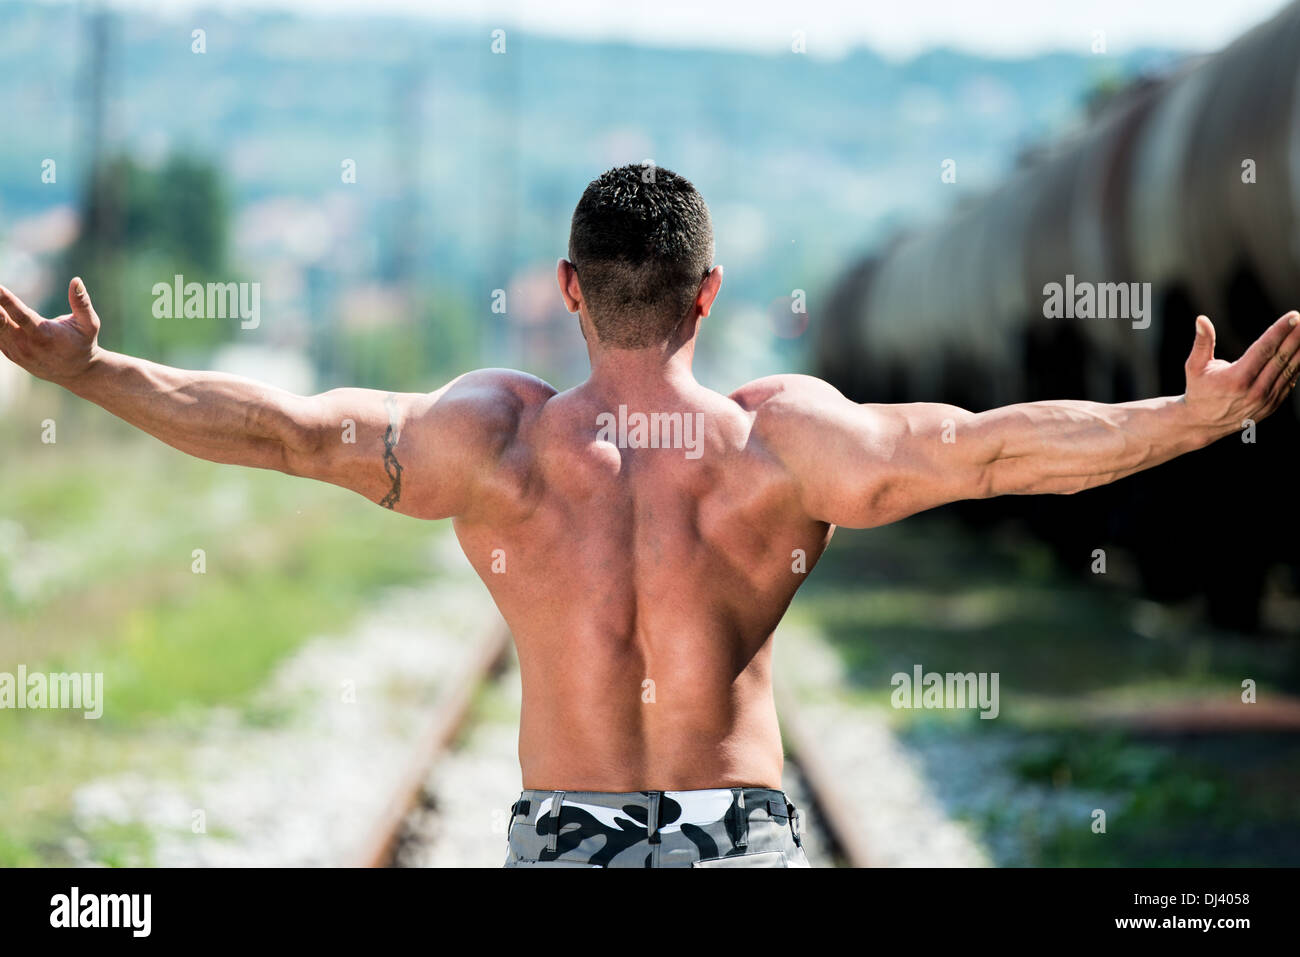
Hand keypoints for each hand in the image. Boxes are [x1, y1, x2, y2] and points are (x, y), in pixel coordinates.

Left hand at [0, 278, 101, 383]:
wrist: (76, 372)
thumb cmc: (83, 343)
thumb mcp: (89, 324)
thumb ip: (82, 303)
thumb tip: (76, 280)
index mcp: (45, 336)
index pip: (21, 316)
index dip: (6, 301)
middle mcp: (27, 345)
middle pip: (1, 324)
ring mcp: (16, 351)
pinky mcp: (10, 353)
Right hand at [1182, 311, 1299, 432]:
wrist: (1202, 424)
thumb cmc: (1198, 390)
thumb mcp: (1194, 367)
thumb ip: (1202, 342)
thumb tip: (1201, 319)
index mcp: (1236, 379)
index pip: (1264, 349)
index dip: (1279, 331)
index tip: (1293, 317)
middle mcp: (1254, 391)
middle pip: (1281, 358)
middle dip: (1295, 337)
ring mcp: (1265, 400)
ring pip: (1289, 370)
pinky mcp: (1272, 406)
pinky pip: (1289, 382)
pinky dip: (1296, 366)